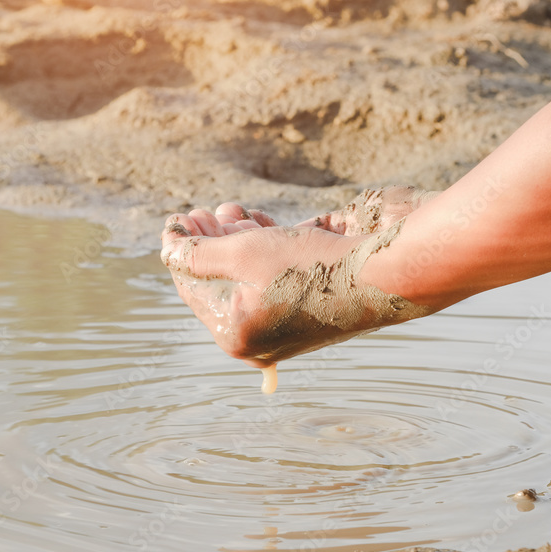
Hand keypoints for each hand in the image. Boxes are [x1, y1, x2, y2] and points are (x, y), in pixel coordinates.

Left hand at [160, 188, 436, 365]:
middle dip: (209, 241)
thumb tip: (166, 250)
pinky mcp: (306, 308)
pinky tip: (260, 222)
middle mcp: (257, 340)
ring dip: (235, 240)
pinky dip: (263, 251)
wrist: (384, 273)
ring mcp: (282, 327)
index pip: (191, 287)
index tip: (175, 218)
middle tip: (202, 211)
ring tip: (231, 210)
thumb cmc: (311, 265)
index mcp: (236, 336)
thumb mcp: (244, 252)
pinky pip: (272, 279)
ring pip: (245, 277)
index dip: (179, 248)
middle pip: (218, 282)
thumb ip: (198, 253)